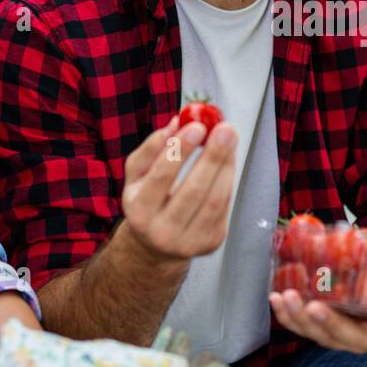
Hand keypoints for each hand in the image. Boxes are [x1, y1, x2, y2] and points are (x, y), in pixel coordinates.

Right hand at [119, 114, 239, 261]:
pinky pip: (224, 206)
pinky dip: (228, 179)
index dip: (180, 150)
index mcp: (138, 212)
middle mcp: (162, 232)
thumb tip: (176, 122)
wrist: (156, 244)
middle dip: (212, 156)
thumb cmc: (147, 200)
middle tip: (224, 128)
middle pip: (193, 191)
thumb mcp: (137, 175)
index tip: (197, 126)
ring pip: (215, 199)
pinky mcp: (211, 242)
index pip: (160, 177)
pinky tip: (227, 159)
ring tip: (229, 138)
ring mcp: (189, 241)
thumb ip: (151, 148)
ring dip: (225, 165)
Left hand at [269, 252, 366, 354]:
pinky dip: (292, 317)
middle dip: (331, 325)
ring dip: (302, 321)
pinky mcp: (336, 327)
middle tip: (312, 305)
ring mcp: (354, 335)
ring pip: (326, 336)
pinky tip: (276, 300)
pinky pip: (311, 328)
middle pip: (354, 338)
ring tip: (284, 300)